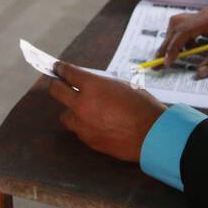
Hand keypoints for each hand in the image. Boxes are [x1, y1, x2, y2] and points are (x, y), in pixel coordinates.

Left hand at [50, 62, 164, 162]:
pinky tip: (95, 123)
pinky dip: (82, 124)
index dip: (61, 69)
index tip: (57, 68)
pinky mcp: (87, 140)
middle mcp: (82, 104)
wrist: (151, 134)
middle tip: (57, 82)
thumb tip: (90, 85)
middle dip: (56, 84)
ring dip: (70, 109)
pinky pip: (78, 129)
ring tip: (82, 108)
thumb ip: (101, 85)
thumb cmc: (142, 106)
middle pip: (57, 91)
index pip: (69, 74)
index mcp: (93, 87)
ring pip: (65, 114)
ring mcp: (83, 124)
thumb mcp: (122, 85)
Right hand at [159, 3, 207, 77]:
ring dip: (173, 39)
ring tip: (172, 57)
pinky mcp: (207, 18)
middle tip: (158, 62)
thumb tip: (200, 72)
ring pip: (179, 23)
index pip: (184, 31)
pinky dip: (183, 37)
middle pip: (177, 25)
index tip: (167, 62)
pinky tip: (190, 50)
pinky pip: (188, 25)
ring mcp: (205, 14)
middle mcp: (205, 14)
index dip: (173, 47)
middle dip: (166, 44)